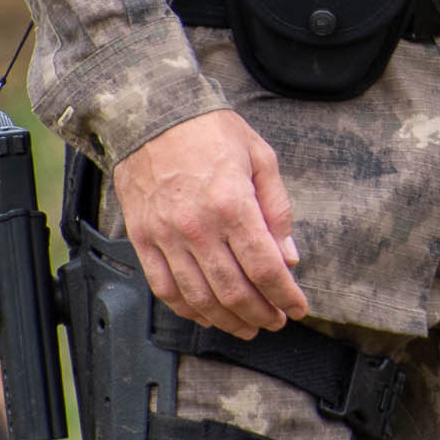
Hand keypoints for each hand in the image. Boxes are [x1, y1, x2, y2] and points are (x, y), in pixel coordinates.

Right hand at [113, 109, 306, 335]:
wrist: (150, 112)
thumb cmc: (209, 130)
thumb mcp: (260, 157)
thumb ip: (277, 209)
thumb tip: (288, 257)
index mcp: (232, 204)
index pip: (265, 268)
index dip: (285, 296)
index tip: (297, 307)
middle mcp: (198, 226)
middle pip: (234, 290)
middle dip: (261, 314)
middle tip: (275, 320)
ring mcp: (166, 236)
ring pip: (200, 297)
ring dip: (228, 320)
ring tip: (247, 326)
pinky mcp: (143, 239)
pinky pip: (165, 288)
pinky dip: (188, 309)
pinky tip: (207, 315)